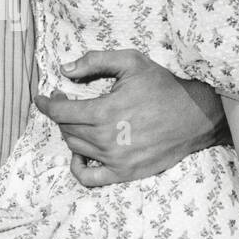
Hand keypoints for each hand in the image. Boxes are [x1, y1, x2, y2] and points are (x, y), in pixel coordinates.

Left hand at [34, 49, 226, 186]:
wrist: (195, 116)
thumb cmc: (163, 86)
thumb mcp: (131, 61)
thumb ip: (95, 61)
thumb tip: (64, 69)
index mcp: (104, 111)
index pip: (60, 112)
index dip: (46, 104)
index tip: (42, 98)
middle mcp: (106, 139)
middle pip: (66, 129)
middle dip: (60, 114)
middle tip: (65, 102)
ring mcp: (115, 159)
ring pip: (75, 148)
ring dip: (70, 133)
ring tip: (77, 120)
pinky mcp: (125, 173)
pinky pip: (89, 178)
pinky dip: (78, 167)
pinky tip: (80, 154)